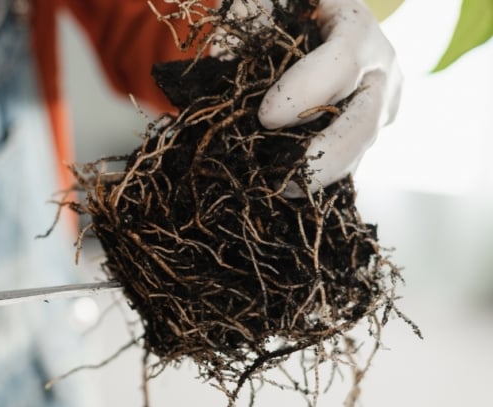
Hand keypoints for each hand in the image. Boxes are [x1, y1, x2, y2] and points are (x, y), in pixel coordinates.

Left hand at [257, 0, 401, 195]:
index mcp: (355, 26)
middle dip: (326, 156)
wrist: (310, 18)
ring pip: (359, 149)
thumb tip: (220, 62)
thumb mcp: (266, 4)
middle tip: (285, 182)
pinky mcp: (367, 129)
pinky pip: (347, 160)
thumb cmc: (283, 8)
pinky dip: (318, 178)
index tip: (266, 118)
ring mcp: (380, 102)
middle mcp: (379, 67)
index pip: (341, 62)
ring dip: (321, 176)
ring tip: (280, 194)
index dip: (306, 93)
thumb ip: (247, 24)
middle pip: (364, 121)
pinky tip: (287, 192)